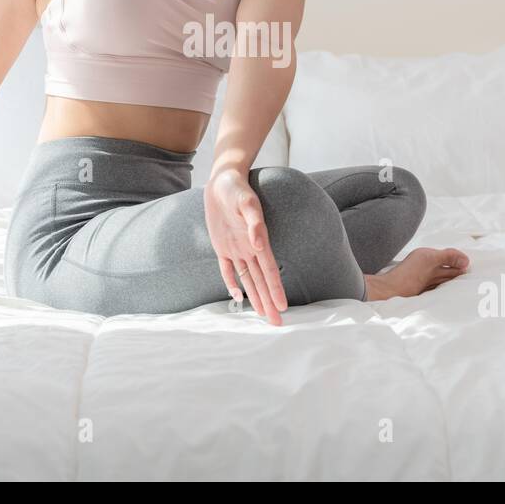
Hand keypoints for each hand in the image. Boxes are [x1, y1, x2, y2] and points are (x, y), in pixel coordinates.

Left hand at [204, 168, 287, 324]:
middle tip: (276, 323)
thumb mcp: (246, 202)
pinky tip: (237, 297)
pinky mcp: (222, 247)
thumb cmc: (237, 189)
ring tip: (263, 315)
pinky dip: (232, 282)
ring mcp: (235, 249)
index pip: (269, 271)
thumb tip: (260, 244)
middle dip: (268, 302)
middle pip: (260, 281)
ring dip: (255, 297)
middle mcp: (249, 248)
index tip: (283, 307)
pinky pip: (227, 269)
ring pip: (247, 279)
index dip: (275, 289)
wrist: (222, 181)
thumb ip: (254, 223)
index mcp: (258, 240)